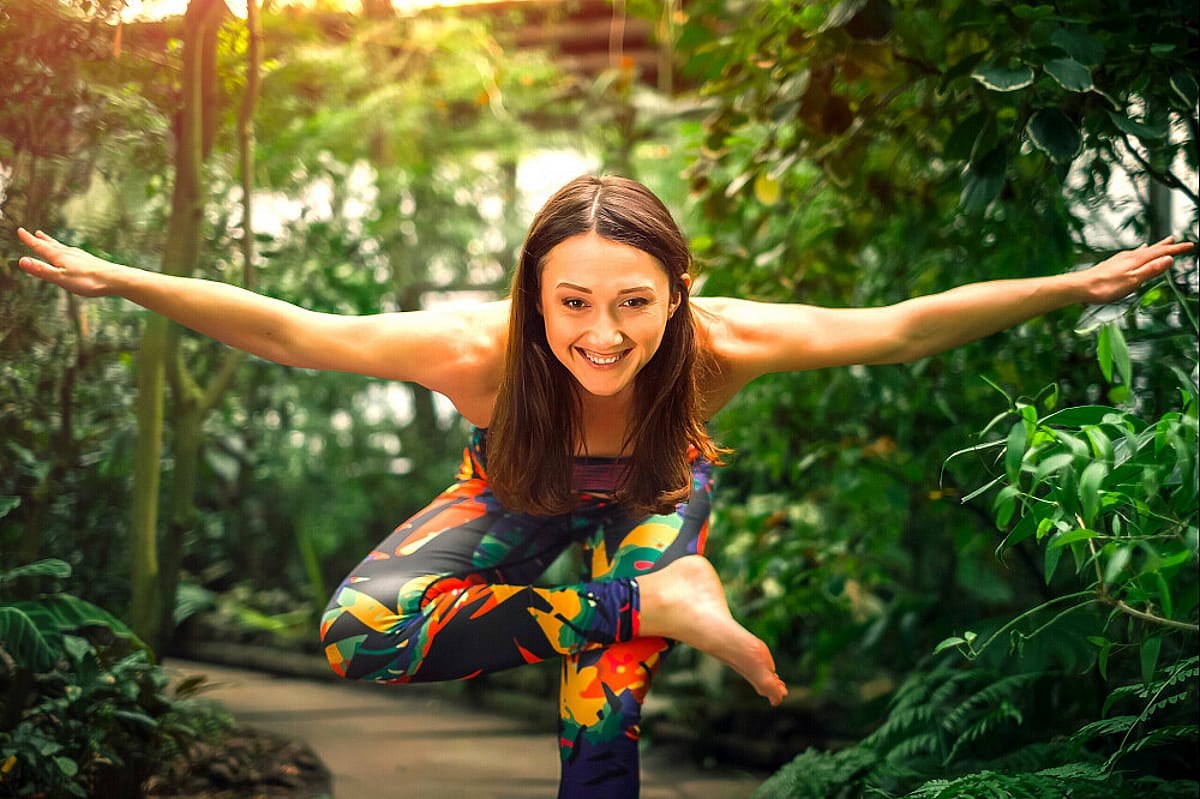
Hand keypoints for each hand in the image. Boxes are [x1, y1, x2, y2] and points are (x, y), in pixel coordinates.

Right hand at [15, 228, 126, 297]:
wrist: (115, 279)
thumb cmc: (88, 281)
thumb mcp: (60, 278)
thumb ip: (42, 270)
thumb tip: (21, 260)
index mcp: (60, 256)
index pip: (40, 246)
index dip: (29, 240)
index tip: (20, 231)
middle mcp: (69, 253)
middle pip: (52, 245)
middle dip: (42, 240)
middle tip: (35, 233)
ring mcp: (80, 256)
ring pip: (63, 248)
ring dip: (54, 243)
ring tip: (49, 241)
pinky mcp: (90, 261)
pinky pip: (74, 253)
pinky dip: (67, 251)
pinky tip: (72, 255)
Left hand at [1077, 236, 1193, 304]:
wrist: (1080, 287)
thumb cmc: (1104, 287)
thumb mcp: (1133, 281)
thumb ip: (1151, 270)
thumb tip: (1169, 259)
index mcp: (1137, 260)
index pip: (1161, 252)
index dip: (1176, 250)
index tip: (1189, 245)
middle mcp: (1129, 257)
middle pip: (1152, 249)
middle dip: (1166, 245)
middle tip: (1176, 239)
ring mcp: (1120, 259)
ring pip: (1142, 251)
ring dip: (1154, 247)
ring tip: (1161, 243)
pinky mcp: (1112, 264)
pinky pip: (1132, 254)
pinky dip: (1140, 252)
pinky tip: (1136, 252)